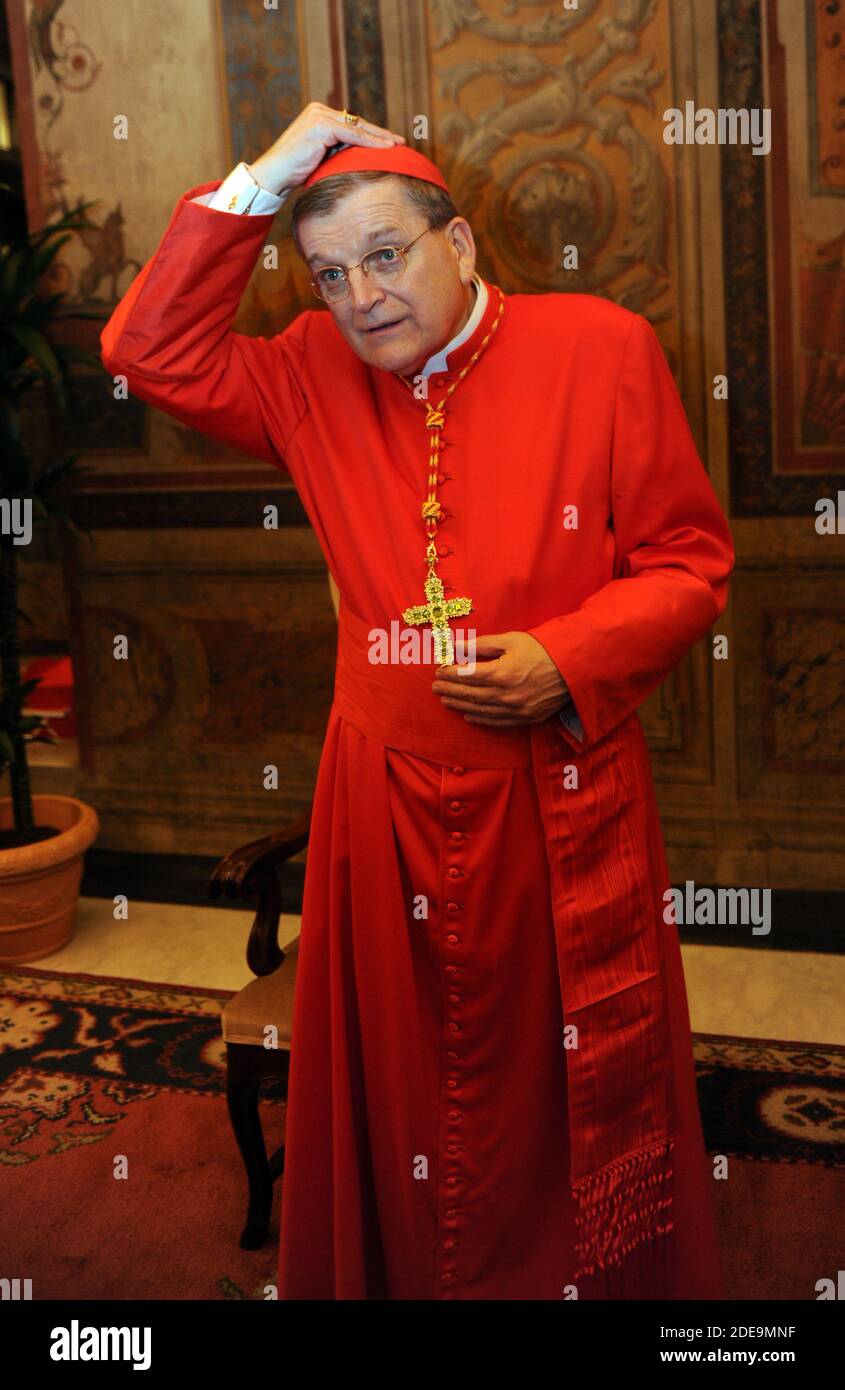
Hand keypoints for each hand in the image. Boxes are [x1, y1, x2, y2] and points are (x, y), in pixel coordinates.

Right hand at [248, 102, 405, 196]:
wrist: (274, 174)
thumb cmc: (295, 172)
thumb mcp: (320, 158)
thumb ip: (336, 152)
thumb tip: (358, 160)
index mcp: (319, 116)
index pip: (351, 124)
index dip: (371, 134)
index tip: (389, 143)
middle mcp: (319, 111)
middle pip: (357, 123)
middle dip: (379, 133)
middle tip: (400, 141)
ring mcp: (319, 116)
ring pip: (357, 127)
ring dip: (379, 137)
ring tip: (397, 145)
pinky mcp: (320, 126)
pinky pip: (352, 135)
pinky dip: (369, 142)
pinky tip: (385, 148)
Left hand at [431, 632, 569, 726]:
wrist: (573, 668)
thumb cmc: (542, 649)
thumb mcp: (511, 640)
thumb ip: (481, 645)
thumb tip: (456, 647)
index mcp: (501, 673)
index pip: (466, 676)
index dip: (449, 674)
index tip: (438, 671)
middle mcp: (505, 695)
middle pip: (469, 695)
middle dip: (450, 690)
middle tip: (435, 687)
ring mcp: (515, 710)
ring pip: (480, 710)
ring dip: (460, 705)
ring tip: (446, 700)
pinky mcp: (525, 718)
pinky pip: (496, 722)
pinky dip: (480, 719)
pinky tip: (468, 715)